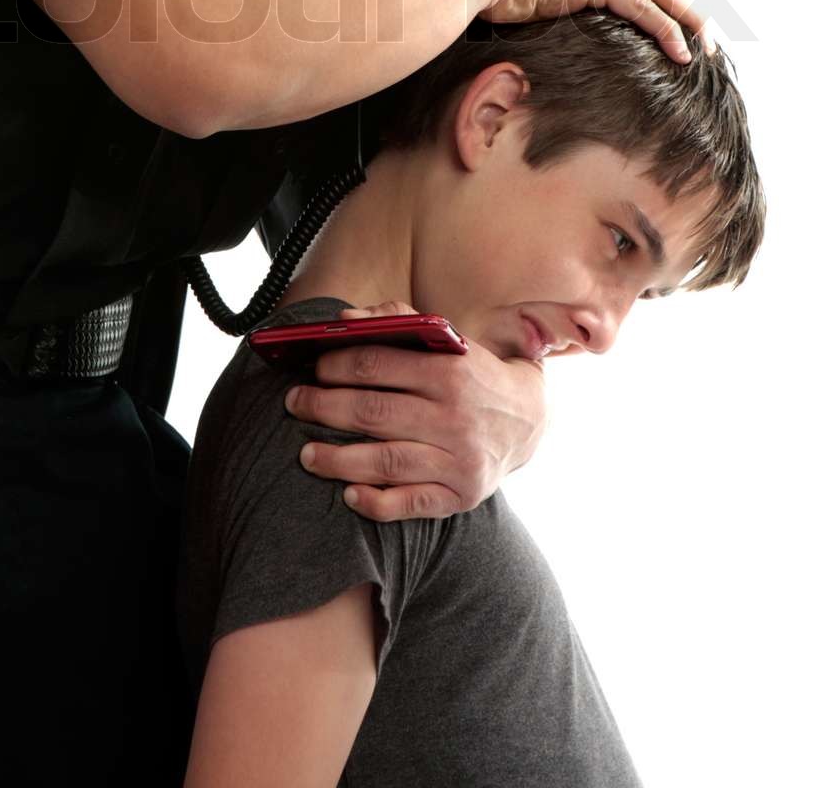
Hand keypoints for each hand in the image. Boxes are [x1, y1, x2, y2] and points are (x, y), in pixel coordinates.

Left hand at [283, 300, 547, 520]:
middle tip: (296, 405)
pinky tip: (348, 494)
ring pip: (386, 461)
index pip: (379, 364)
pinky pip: (410, 504)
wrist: (529, 420)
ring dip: (337, 459)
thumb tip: (344, 319)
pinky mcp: (461, 495)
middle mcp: (456, 416)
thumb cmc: (473, 374)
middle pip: (374, 412)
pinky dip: (376, 502)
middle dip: (325, 407)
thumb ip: (398, 321)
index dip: (337, 365)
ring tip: (306, 454)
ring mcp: (460, 460)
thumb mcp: (447, 341)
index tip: (314, 368)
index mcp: (451, 371)